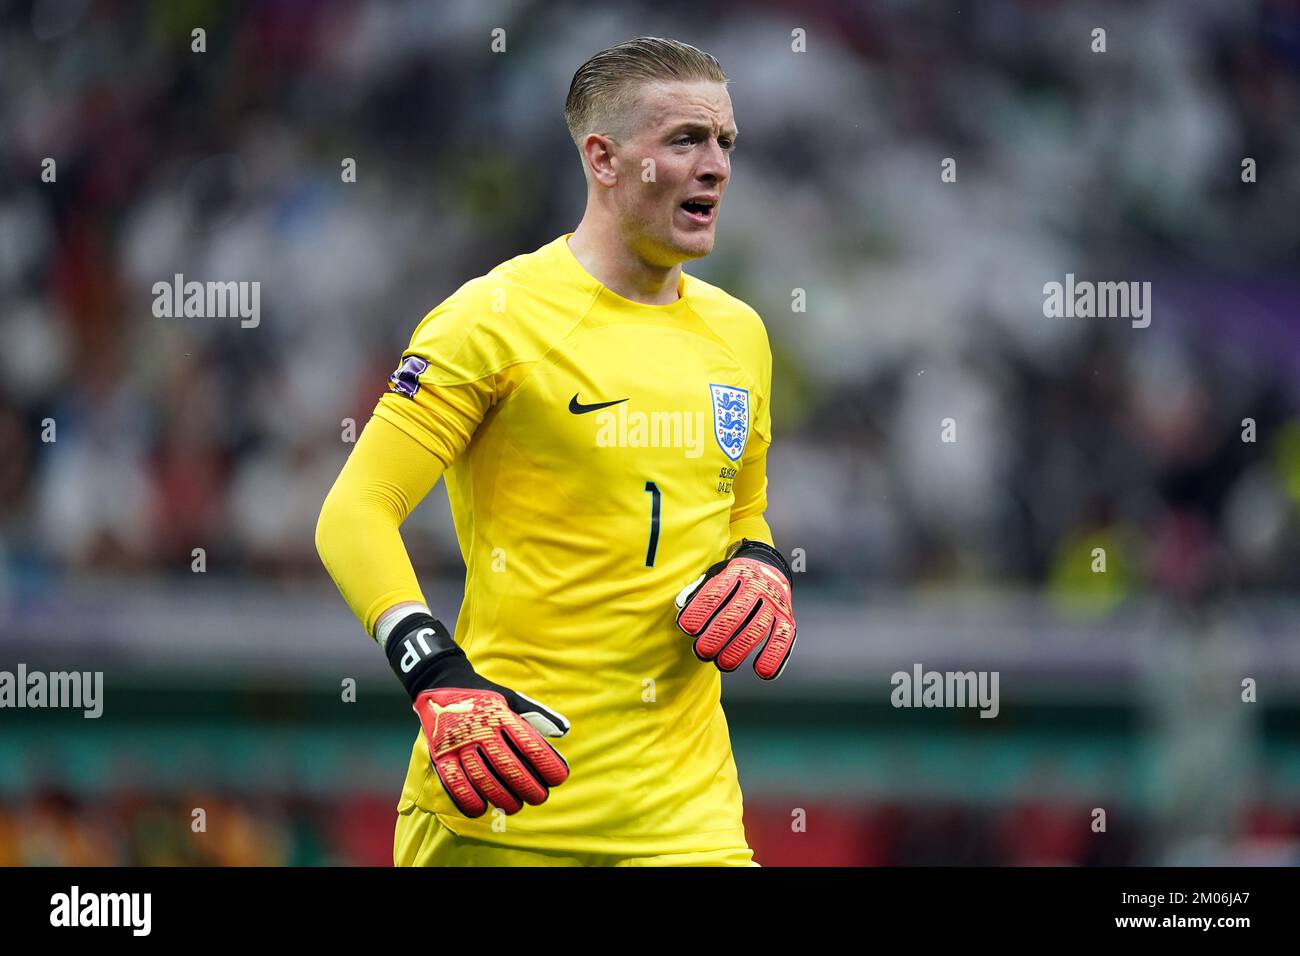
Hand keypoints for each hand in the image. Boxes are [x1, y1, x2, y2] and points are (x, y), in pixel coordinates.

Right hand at [386, 612, 570, 816]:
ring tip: (516, 806)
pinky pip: (454, 782)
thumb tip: (564, 731)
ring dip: (502, 797)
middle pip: (507, 766)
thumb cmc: (484, 696)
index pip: (529, 744)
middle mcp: (480, 729)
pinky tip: (482, 808)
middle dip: (528, 787)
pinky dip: (468, 799)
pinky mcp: (440, 754)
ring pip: (482, 778)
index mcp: (500, 714)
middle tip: (539, 797)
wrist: (439, 682)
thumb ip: (537, 715)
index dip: (547, 764)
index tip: (559, 777)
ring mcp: (458, 743)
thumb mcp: (511, 698)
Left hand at [675, 539, 796, 679]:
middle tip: (703, 651)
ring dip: (740, 648)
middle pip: (737, 612)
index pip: (717, 592)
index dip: (702, 611)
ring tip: (724, 664)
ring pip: (758, 626)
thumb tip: (681, 606)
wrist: (769, 567)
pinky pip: (783, 637)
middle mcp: (757, 586)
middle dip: (719, 634)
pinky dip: (774, 655)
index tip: (688, 628)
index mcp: (736, 573)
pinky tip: (762, 671)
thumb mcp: (716, 576)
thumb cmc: (735, 580)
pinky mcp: (787, 616)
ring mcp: (774, 602)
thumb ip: (699, 592)